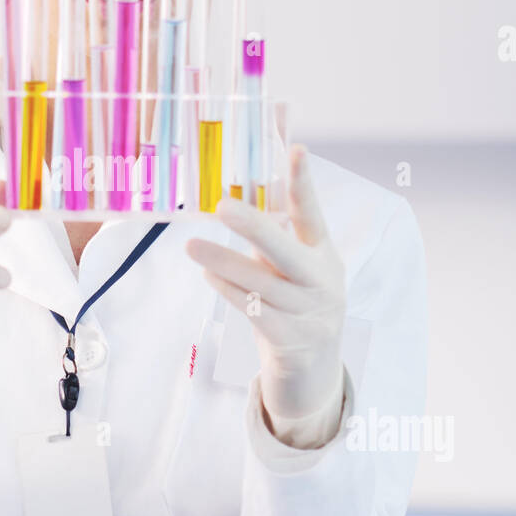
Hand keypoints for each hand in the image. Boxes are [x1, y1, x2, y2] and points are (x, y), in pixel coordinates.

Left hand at [184, 145, 345, 446]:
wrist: (313, 366)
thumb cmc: (296, 298)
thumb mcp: (296, 261)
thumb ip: (278, 225)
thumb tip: (256, 176)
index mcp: (323, 252)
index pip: (313, 212)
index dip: (304, 181)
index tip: (298, 149)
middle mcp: (320, 280)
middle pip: (285, 250)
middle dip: (254, 226)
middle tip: (222, 206)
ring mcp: (305, 312)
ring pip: (258, 283)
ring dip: (222, 262)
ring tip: (192, 245)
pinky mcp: (287, 337)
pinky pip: (250, 309)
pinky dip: (227, 290)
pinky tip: (209, 276)